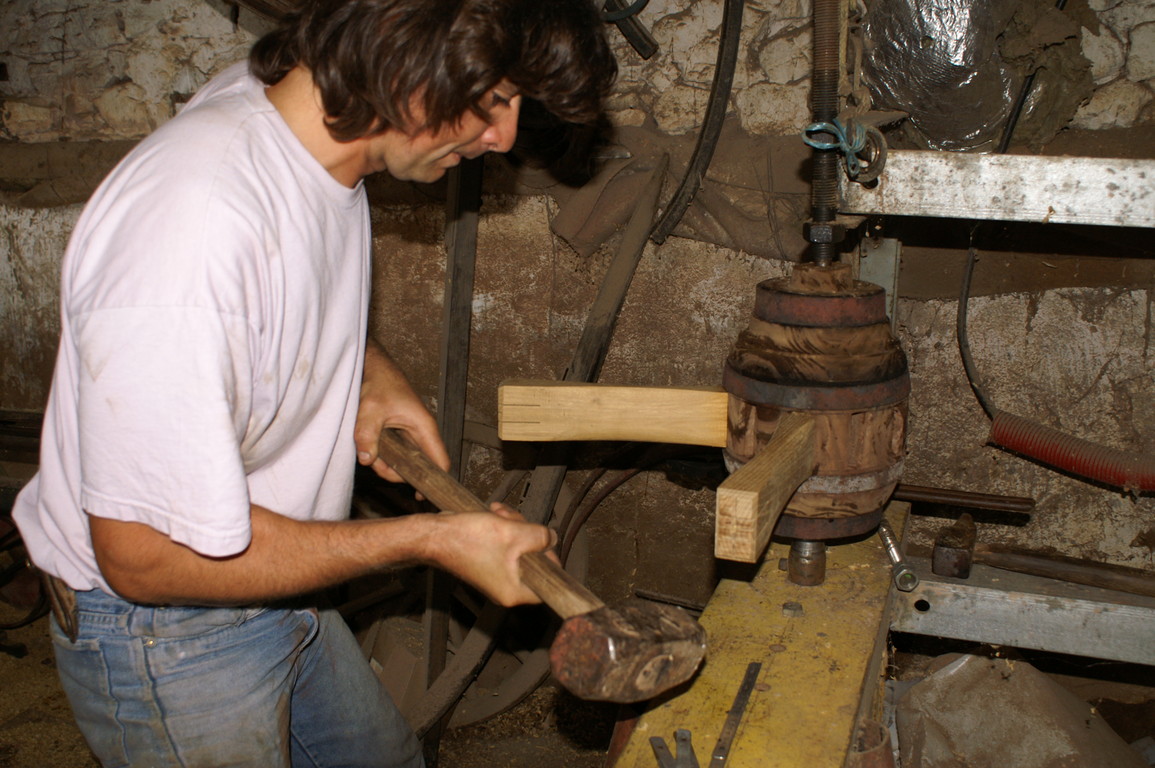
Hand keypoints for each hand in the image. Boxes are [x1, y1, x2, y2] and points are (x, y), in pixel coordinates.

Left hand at [354, 339, 449, 482]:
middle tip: (375, 463)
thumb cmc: (380, 382)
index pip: (440, 461)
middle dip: (396, 472)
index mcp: (424, 427)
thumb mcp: (370, 410)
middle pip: (418, 467)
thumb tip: (366, 459)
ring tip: (369, 450)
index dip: (435, 481)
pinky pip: (396, 454)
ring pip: (404, 462)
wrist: (373, 367)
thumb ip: (367, 435)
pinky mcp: (400, 434)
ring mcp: (410, 435)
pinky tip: (371, 447)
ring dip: (385, 463)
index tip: (424, 496)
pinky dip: (382, 456)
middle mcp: (421, 434)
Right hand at [427, 502, 557, 606]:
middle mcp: (504, 588)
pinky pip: (504, 545)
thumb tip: (552, 538)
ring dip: (512, 525)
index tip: (546, 541)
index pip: (546, 583)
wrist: (434, 535)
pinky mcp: (486, 563)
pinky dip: (502, 528)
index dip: (550, 559)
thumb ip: (540, 537)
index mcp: (513, 591)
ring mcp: (494, 576)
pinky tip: (494, 513)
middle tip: (514, 519)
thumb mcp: (513, 533)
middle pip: (532, 559)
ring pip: (518, 548)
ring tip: (499, 513)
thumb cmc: (467, 540)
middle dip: (526, 533)